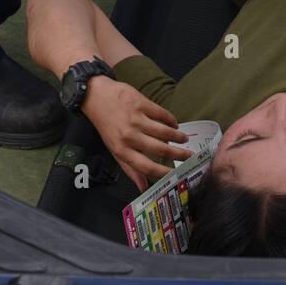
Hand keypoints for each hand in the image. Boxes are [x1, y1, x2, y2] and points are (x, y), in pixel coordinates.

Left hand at [82, 77, 188, 193]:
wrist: (96, 97)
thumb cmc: (106, 126)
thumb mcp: (115, 149)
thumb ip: (130, 168)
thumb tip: (143, 187)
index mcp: (122, 150)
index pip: (146, 167)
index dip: (163, 172)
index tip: (177, 174)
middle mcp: (129, 136)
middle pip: (160, 149)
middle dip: (179, 154)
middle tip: (190, 155)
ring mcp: (136, 119)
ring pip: (164, 131)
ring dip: (178, 137)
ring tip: (183, 139)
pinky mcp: (141, 103)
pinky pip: (162, 114)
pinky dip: (171, 120)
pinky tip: (174, 124)